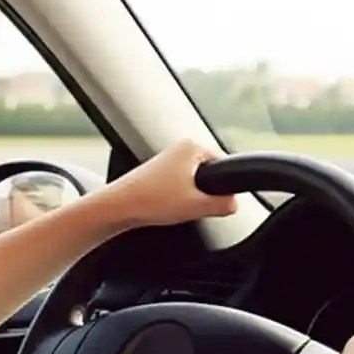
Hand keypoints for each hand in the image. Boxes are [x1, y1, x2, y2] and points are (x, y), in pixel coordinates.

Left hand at [98, 139, 238, 228]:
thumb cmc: (151, 200)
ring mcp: (169, 159)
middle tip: (190, 205)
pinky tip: (167, 206)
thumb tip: (235, 203)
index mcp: (193, 146)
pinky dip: (179, 198)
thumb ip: (225, 204)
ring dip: (191, 197)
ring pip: (196, 183)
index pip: (226, 166)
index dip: (223, 189)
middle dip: (206, 193)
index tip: (211, 202)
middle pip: (211, 175)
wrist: (118, 207)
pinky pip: (183, 186)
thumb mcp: (198, 206)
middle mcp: (181, 147)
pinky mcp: (160, 172)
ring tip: (175, 206)